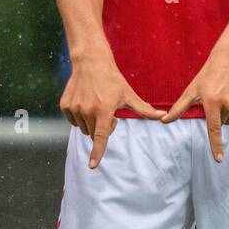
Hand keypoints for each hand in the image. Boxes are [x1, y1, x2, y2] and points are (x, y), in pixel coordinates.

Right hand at [60, 43, 163, 167]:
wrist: (90, 62)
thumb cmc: (112, 79)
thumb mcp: (129, 95)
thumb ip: (145, 110)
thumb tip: (164, 117)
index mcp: (103, 111)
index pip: (101, 137)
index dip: (97, 153)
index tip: (92, 166)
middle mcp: (87, 111)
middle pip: (93, 134)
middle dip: (101, 128)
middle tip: (107, 112)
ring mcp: (75, 108)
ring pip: (83, 128)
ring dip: (90, 122)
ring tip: (96, 105)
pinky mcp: (65, 105)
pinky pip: (73, 120)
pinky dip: (79, 116)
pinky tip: (85, 102)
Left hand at [162, 45, 228, 162]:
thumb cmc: (208, 76)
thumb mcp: (192, 90)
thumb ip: (179, 108)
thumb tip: (163, 121)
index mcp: (212, 102)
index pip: (213, 129)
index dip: (215, 145)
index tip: (219, 160)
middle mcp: (228, 103)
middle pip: (222, 124)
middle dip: (218, 115)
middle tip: (217, 97)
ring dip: (228, 112)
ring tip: (226, 94)